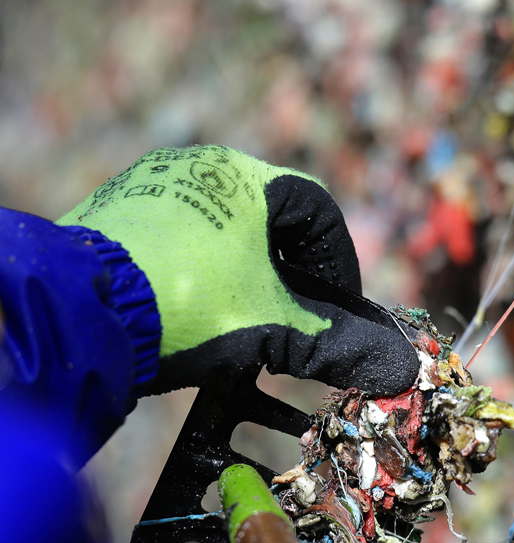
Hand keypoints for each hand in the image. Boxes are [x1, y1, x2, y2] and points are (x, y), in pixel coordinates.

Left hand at [57, 145, 418, 395]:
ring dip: (246, 274)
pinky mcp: (119, 213)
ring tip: (243, 320)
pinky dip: (200, 272)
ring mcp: (152, 186)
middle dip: (291, 273)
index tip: (337, 309)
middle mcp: (198, 168)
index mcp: (245, 178)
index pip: (319, 214)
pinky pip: (179, 238)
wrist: (78, 313)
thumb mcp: (275, 327)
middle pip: (271, 220)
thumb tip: (400, 370)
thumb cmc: (189, 306)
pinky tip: (192, 310)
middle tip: (293, 319)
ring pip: (223, 231)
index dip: (339, 266)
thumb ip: (340, 345)